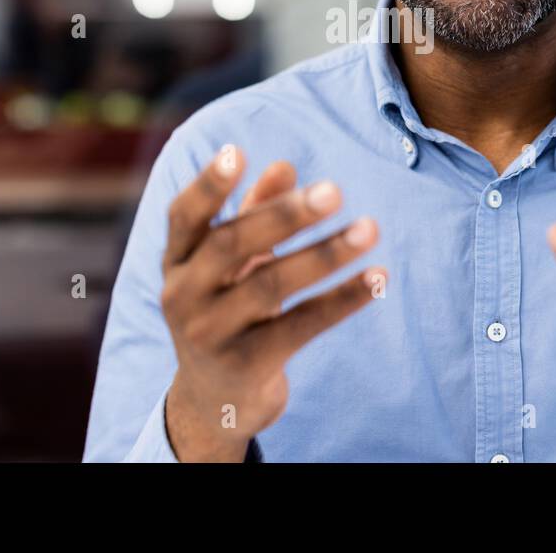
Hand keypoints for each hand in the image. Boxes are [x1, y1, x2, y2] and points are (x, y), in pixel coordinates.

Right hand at [161, 145, 384, 460]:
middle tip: (335, 191)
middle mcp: (183, 296)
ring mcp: (211, 335)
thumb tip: (284, 166)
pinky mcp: (246, 367)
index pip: (184, 217)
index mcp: (176, 262)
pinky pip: (300, 326)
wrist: (213, 405)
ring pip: (271, 286)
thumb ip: (253, 213)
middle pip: (232, 246)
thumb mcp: (230, 265)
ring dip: (326, 254)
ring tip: (371, 229)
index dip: (208, 186)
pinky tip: (378, 278)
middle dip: (285, 216)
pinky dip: (342, 299)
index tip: (237, 151)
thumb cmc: (226, 311)